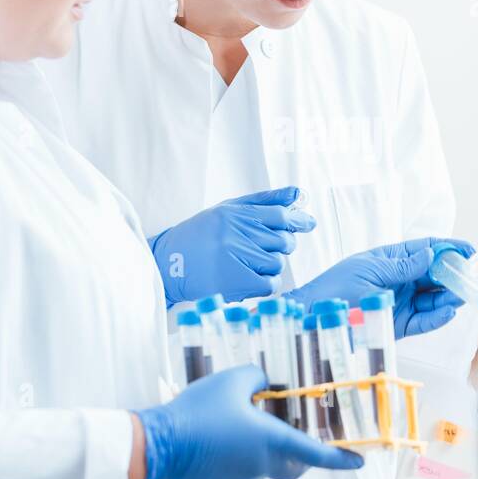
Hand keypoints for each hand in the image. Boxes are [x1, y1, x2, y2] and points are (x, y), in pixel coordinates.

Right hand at [135, 365, 362, 478]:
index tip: (358, 460)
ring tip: (251, 418)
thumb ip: (257, 377)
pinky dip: (243, 451)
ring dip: (266, 446)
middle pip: (294, 465)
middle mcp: (260, 464)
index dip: (340, 458)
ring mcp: (240, 476)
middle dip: (303, 454)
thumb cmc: (198, 412)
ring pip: (265, 463)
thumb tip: (263, 383)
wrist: (157, 445)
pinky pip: (242, 465)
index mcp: (271, 442)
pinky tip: (226, 430)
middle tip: (301, 433)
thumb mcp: (231, 381)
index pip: (316, 454)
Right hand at [147, 186, 315, 306]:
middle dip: (281, 246)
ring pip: (277, 263)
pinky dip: (266, 284)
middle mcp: (236, 233)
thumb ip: (264, 201)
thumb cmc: (201, 234)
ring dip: (270, 267)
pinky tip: (251, 279)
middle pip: (283, 241)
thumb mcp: (228, 209)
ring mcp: (235, 257)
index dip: (299, 220)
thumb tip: (298, 194)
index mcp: (236, 213)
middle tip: (263, 248)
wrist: (168, 263)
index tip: (308, 224)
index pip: (281, 215)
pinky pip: (269, 284)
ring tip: (250, 264)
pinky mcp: (234, 281)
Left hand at [289, 237, 475, 337]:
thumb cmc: (335, 286)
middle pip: (435, 275)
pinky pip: (423, 321)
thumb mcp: (371, 270)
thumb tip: (432, 255)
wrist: (314, 315)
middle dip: (455, 275)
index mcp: (392, 259)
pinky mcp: (399, 324)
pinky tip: (448, 311)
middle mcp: (401, 280)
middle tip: (472, 277)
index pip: (426, 249)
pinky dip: (437, 317)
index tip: (469, 251)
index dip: (449, 249)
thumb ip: (403, 266)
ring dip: (449, 296)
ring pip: (434, 299)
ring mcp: (402, 302)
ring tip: (462, 294)